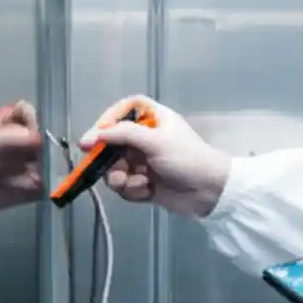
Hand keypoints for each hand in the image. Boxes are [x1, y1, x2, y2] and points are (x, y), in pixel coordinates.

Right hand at [78, 95, 230, 217]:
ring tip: (136, 183)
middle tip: (102, 168)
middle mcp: (147, 139)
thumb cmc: (187, 159)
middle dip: (108, 158)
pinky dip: (132, 190)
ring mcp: (144, 162)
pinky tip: (146, 192)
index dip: (109, 118)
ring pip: (115, 168)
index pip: (125, 110)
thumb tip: (92, 136)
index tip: (96, 133)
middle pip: (113, 143)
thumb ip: (122, 135)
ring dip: (120, 178)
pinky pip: (125, 186)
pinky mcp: (145, 184)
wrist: (210, 192)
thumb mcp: (155, 141)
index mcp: (154, 120)